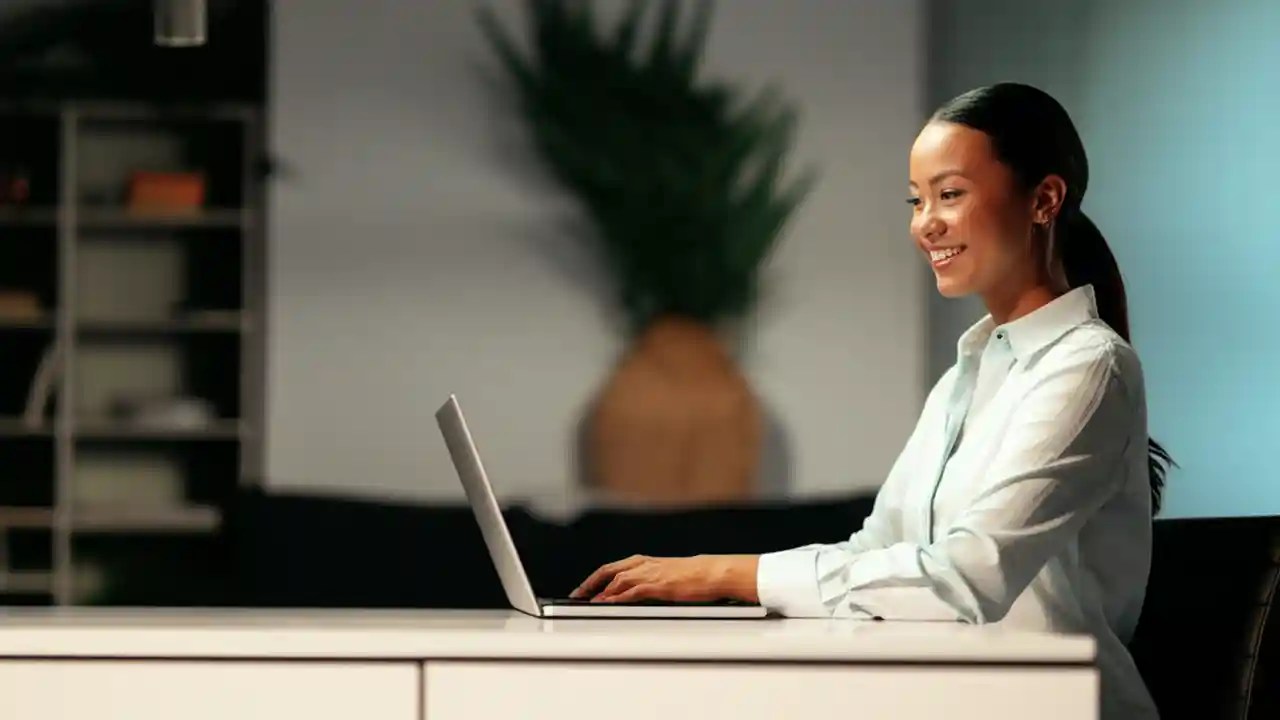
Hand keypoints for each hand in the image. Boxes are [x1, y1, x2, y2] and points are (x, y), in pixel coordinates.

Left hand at [569, 554, 759, 603]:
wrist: (711, 572)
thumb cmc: (694, 574)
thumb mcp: (666, 574)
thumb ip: (650, 580)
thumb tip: (637, 591)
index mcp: (645, 561)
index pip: (613, 567)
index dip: (595, 577)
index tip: (584, 588)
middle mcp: (644, 564)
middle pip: (609, 570)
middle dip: (591, 582)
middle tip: (577, 594)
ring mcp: (651, 574)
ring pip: (618, 579)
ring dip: (601, 591)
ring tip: (588, 601)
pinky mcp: (658, 585)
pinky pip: (633, 591)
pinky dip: (618, 597)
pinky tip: (609, 604)